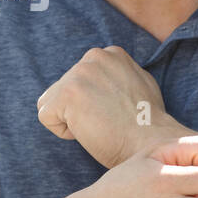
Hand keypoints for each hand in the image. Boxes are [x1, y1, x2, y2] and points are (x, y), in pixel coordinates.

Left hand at [36, 45, 181, 168]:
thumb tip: (101, 78)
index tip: (115, 112)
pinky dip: (63, 132)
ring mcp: (79, 74)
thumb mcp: (139, 84)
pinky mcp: (67, 94)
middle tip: (107, 122)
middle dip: (78, 110)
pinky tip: (89, 132)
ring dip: (70, 119)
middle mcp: (93, 57)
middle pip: (62, 89)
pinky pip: (46, 117)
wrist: (150, 144)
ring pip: (51, 102)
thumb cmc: (147, 124)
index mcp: (110, 53)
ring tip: (99, 125)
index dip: (93, 103)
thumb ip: (116, 74)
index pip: (80, 79)